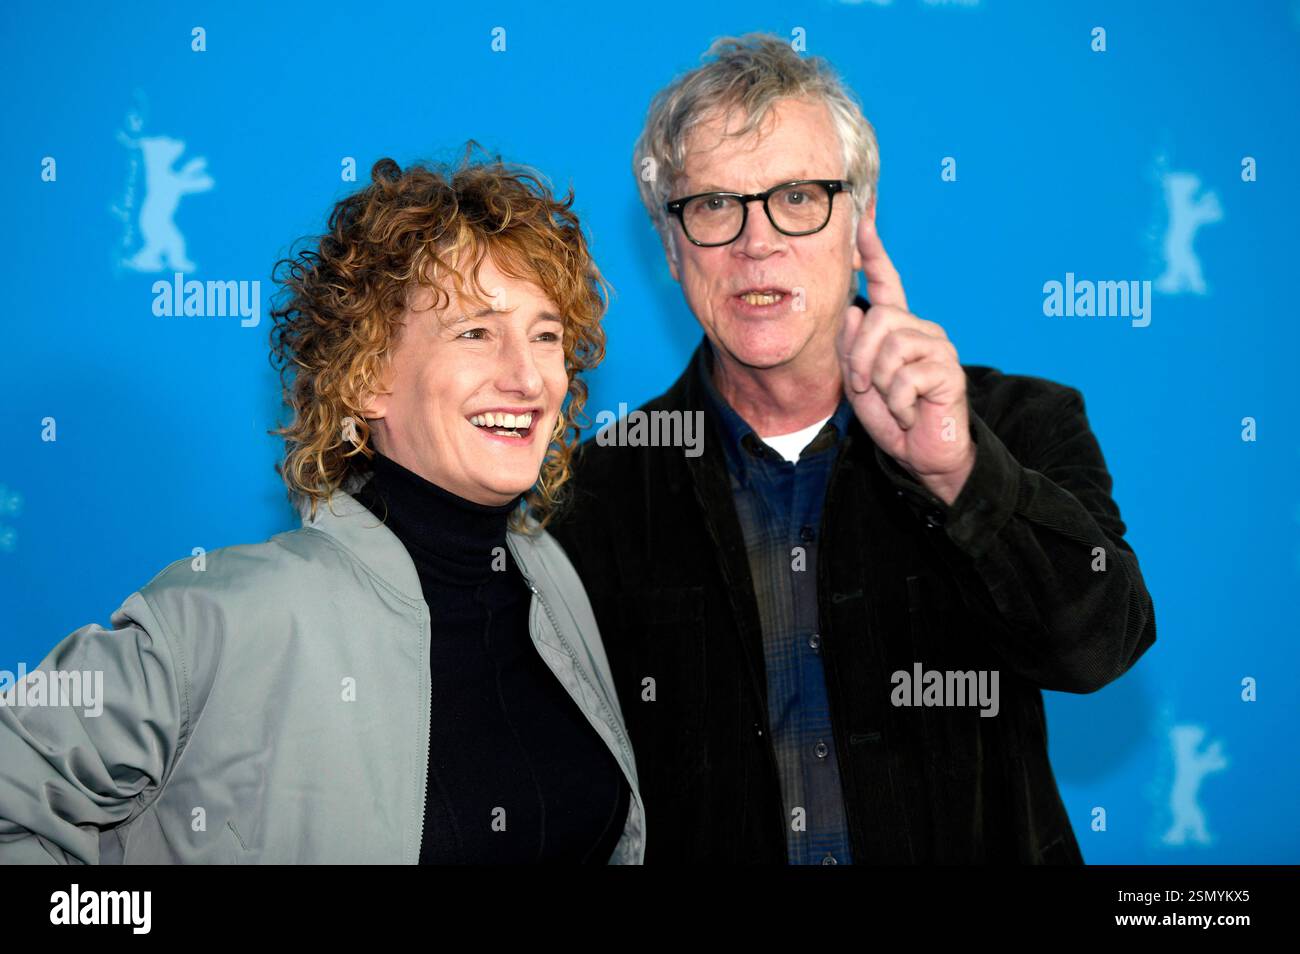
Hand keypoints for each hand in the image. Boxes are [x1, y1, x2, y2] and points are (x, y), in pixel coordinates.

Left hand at [836, 213, 973, 504]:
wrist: (922, 454)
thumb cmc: (893, 417)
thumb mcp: (860, 381)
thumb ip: (852, 348)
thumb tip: (854, 312)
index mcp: (898, 329)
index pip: (887, 282)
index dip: (874, 250)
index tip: (864, 216)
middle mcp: (921, 329)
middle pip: (877, 319)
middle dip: (860, 359)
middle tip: (867, 388)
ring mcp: (938, 347)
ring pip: (890, 347)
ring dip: (881, 384)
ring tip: (895, 402)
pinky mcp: (948, 370)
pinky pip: (905, 377)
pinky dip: (899, 403)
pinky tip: (912, 412)